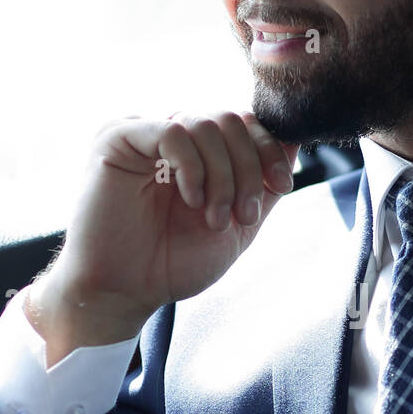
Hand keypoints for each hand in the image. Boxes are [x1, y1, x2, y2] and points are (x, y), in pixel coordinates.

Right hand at [26, 110, 297, 363]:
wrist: (124, 292)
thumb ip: (262, 186)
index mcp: (200, 152)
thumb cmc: (172, 264)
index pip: (246, 123)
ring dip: (223, 176)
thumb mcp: (236, 226)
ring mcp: (145, 134)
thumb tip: (294, 142)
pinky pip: (172, 132)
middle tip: (243, 216)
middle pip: (232, 120)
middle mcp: (174, 136)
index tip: (281, 187)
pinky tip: (190, 199)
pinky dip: (192, 167)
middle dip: (249, 169)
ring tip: (214, 218)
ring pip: (207, 124)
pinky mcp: (118, 139)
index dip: (270, 149)